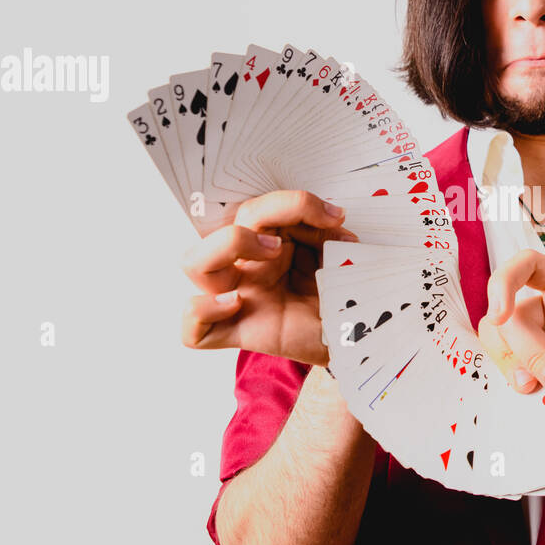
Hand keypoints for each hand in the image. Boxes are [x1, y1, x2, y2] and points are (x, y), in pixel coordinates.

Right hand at [180, 190, 356, 364]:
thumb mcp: (338, 258)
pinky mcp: (239, 333)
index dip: (295, 204)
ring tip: (272, 255)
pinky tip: (235, 303)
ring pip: (195, 263)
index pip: (262, 209)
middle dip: (265, 215)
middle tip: (299, 236)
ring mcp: (240, 298)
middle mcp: (249, 267)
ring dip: (226, 245)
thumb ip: (328, 236)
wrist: (351, 339)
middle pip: (227, 222)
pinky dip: (201, 312)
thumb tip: (330, 220)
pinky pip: (193, 330)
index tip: (335, 217)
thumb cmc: (339, 298)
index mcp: (270, 244)